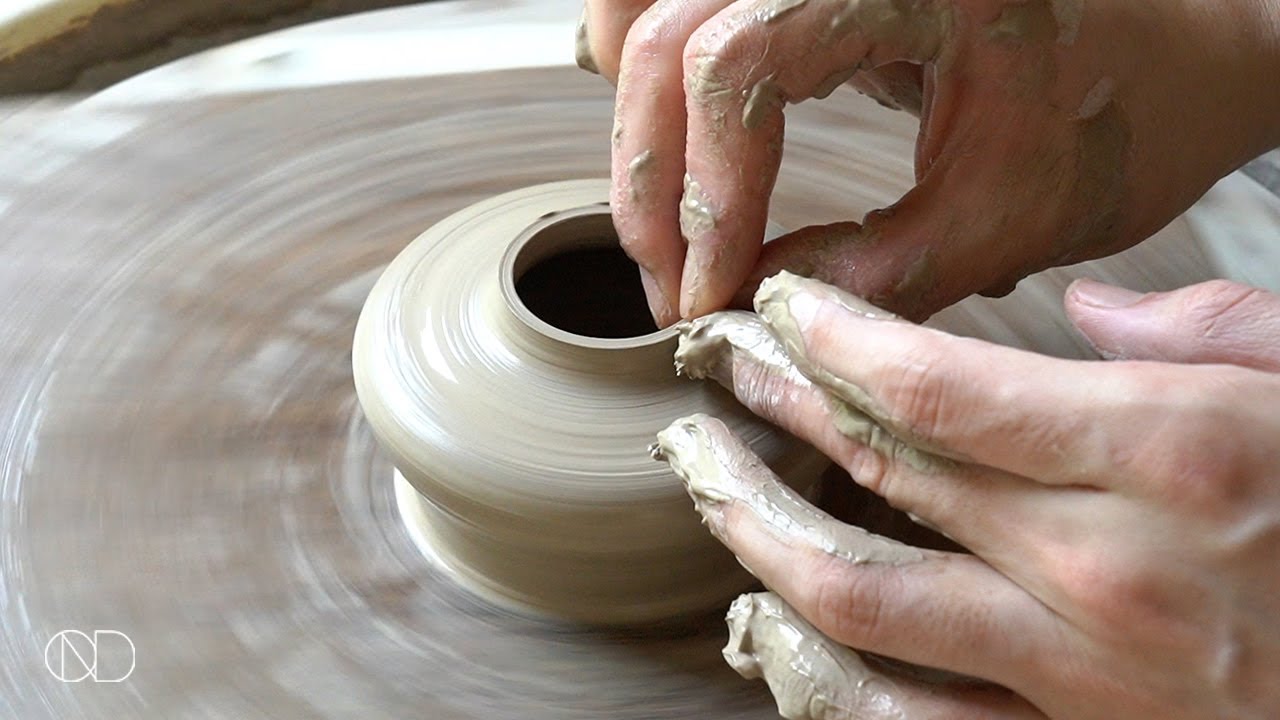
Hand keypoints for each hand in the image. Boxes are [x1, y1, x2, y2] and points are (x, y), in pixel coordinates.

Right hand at [578, 0, 1279, 324]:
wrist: (1174, 64)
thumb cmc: (1123, 119)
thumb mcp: (1008, 217)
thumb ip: (876, 273)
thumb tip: (752, 313)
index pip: (740, 62)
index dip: (707, 190)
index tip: (707, 292)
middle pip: (669, 35)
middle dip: (653, 178)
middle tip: (669, 284)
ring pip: (659, 19)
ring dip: (647, 137)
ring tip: (667, 239)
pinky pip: (694, 18)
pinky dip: (665, 93)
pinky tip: (675, 160)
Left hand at [654, 272, 1279, 717]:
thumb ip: (1201, 334)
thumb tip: (1088, 314)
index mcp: (1168, 456)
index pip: (934, 386)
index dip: (833, 340)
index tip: (780, 312)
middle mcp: (1107, 569)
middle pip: (880, 473)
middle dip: (774, 406)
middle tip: (714, 367)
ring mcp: (1086, 678)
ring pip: (863, 603)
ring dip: (759, 534)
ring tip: (706, 481)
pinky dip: (822, 684)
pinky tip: (767, 632)